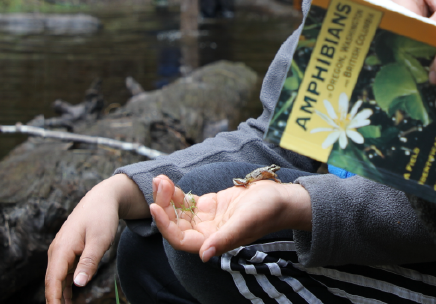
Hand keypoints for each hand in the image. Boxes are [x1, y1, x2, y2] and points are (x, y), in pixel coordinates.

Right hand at [45, 174, 147, 303]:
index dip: (54, 300)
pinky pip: (63, 274)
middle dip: (56, 301)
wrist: (102, 199)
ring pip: (57, 280)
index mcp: (61, 250)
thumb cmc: (102, 217)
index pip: (53, 282)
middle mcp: (56, 252)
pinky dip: (65, 288)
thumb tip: (77, 285)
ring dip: (60, 297)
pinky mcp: (66, 253)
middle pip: (52, 283)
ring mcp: (60, 252)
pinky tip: (70, 301)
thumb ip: (88, 262)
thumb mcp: (99, 240)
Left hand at [149, 174, 312, 261]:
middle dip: (163, 205)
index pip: (180, 238)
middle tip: (159, 183)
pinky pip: (187, 202)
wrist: (281, 198)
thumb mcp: (245, 222)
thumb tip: (204, 255)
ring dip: (167, 197)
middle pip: (175, 223)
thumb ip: (225, 238)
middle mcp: (206, 233)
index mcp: (213, 241)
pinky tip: (170, 182)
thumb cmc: (267, 211)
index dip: (165, 225)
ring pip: (178, 212)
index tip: (155, 206)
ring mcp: (207, 219)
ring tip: (160, 179)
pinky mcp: (210, 206)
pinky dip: (177, 193)